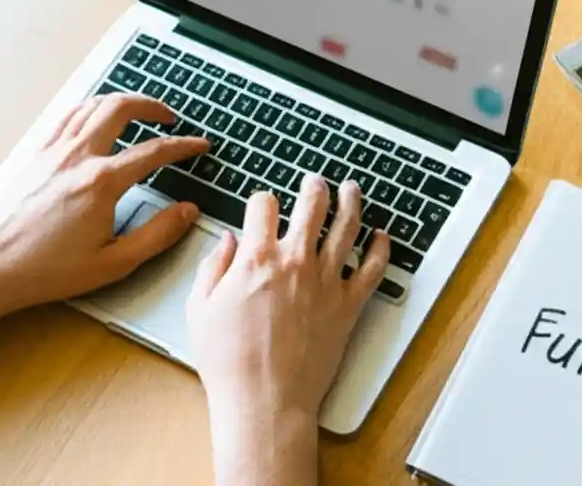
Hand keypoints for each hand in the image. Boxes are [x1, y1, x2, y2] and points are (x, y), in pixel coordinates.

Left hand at [0, 93, 208, 310]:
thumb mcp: (114, 263)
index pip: (154, 151)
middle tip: (169, 116)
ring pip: (92, 105)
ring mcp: (52, 151)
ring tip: (138, 110)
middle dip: (151, 105)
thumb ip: (158, 234)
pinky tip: (96, 117)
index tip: (199, 145)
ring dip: (121, 101)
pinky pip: (67, 116)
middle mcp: (77, 157)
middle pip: (120, 108)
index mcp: (101, 183)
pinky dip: (89, 108)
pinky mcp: (34, 154)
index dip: (183, 145)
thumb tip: (187, 211)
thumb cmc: (47, 270)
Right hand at [187, 173, 388, 420]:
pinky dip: (380, 249)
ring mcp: (326, 281)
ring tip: (351, 189)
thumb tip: (228, 242)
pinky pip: (372, 269)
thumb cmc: (229, 363)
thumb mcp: (199, 310)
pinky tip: (382, 237)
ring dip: (350, 202)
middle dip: (314, 187)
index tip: (263, 204)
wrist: (264, 400)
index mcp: (256, 260)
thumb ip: (213, 268)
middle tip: (316, 181)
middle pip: (312, 205)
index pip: (263, 206)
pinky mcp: (348, 305)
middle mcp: (295, 262)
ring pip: (346, 227)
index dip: (262, 200)